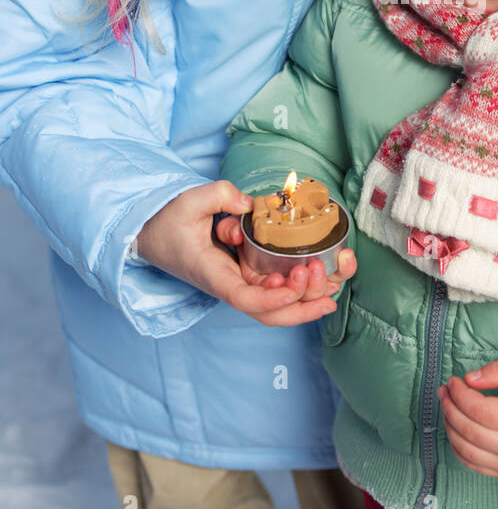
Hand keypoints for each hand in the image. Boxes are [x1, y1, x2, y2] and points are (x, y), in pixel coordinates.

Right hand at [135, 182, 354, 326]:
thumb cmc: (170, 220)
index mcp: (212, 273)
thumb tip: (250, 205)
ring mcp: (239, 282)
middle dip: (300, 311)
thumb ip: (220, 196)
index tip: (292, 287)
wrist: (153, 234)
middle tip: (329, 298)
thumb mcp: (190, 201)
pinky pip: (275, 290)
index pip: (242, 297)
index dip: (269, 298)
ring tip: (333, 289)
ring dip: (304, 302)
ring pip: (274, 306)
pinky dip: (299, 291)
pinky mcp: (246, 275)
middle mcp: (229, 284)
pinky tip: (323, 282)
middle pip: (266, 312)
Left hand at [436, 360, 497, 477]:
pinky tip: (455, 428)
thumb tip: (470, 379)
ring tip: (447, 406)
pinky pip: (473, 465)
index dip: (461, 395)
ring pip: (467, 450)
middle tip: (444, 391)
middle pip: (470, 431)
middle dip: (450, 408)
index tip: (454, 381)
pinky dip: (458, 447)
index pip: (481, 411)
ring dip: (450, 427)